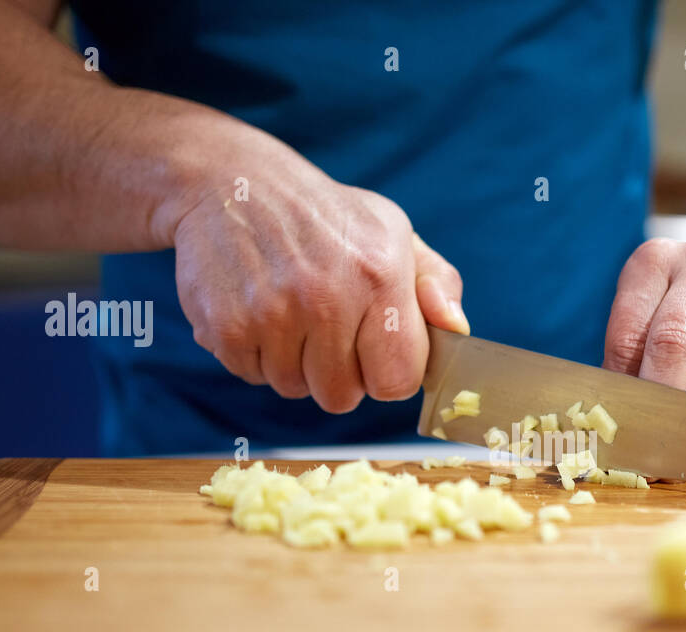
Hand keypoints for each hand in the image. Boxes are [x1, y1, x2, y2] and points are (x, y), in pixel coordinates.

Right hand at [172, 141, 467, 412]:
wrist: (233, 181)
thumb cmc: (325, 217)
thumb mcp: (393, 232)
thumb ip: (437, 283)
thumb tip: (457, 329)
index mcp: (380, 274)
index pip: (398, 380)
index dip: (385, 373)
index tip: (372, 350)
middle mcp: (328, 295)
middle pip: (341, 397)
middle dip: (335, 373)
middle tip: (323, 327)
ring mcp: (274, 312)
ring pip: (293, 389)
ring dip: (291, 363)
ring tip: (287, 310)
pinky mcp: (229, 325)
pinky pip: (250, 376)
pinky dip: (253, 354)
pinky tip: (256, 309)